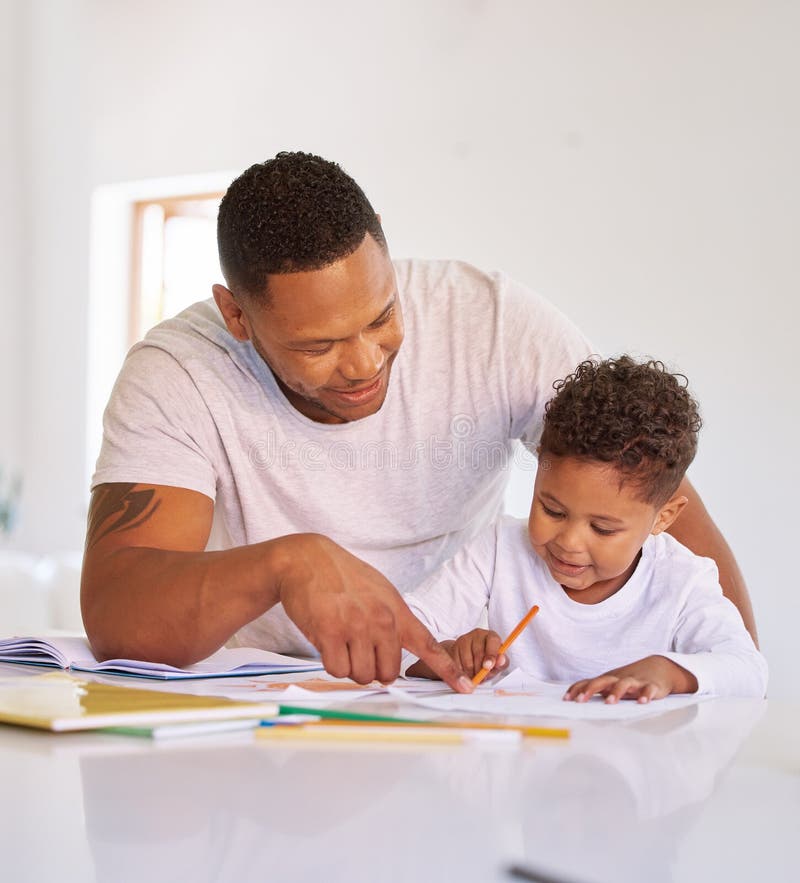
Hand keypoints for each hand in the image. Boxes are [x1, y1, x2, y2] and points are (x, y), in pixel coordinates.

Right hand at [275, 534, 473, 691]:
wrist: (307, 560)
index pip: (429, 644)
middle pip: (388, 672)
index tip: (466, 687)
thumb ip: (393, 619)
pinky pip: (337, 670)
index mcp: (397, 610)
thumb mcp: (380, 590)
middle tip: (359, 649)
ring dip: (350, 666)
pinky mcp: (331, 633)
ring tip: (341, 640)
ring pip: (362, 675)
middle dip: (373, 669)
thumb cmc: (344, 577)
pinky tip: (327, 641)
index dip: (448, 670)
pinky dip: (332, 663)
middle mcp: (381, 620)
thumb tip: (399, 648)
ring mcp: (357, 627)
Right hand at [451, 629, 508, 679]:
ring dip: (471, 673)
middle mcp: (478, 634)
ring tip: (475, 674)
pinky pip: (457, 664)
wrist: (472, 658)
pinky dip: (462, 672)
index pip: (493, 641)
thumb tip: (501, 660)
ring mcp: (465, 639)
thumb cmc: (488, 660)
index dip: (491, 654)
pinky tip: (466, 672)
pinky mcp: (454, 647)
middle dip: (480, 669)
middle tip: (482, 677)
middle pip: (478, 652)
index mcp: (491, 636)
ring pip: (467, 661)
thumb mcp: (498, 663)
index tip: (488, 666)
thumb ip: (502, 662)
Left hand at [563, 655, 698, 703]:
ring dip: (616, 692)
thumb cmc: (631, 679)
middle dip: (591, 690)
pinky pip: (648, 690)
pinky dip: (645, 695)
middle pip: (602, 681)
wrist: (659, 667)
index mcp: (608, 679)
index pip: (589, 682)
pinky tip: (642, 702)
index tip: (566, 699)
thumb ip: (598, 690)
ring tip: (609, 702)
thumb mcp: (613, 683)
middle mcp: (619, 679)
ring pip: (624, 684)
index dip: (577, 690)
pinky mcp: (651, 686)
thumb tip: (577, 699)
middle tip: (581, 701)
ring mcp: (635, 681)